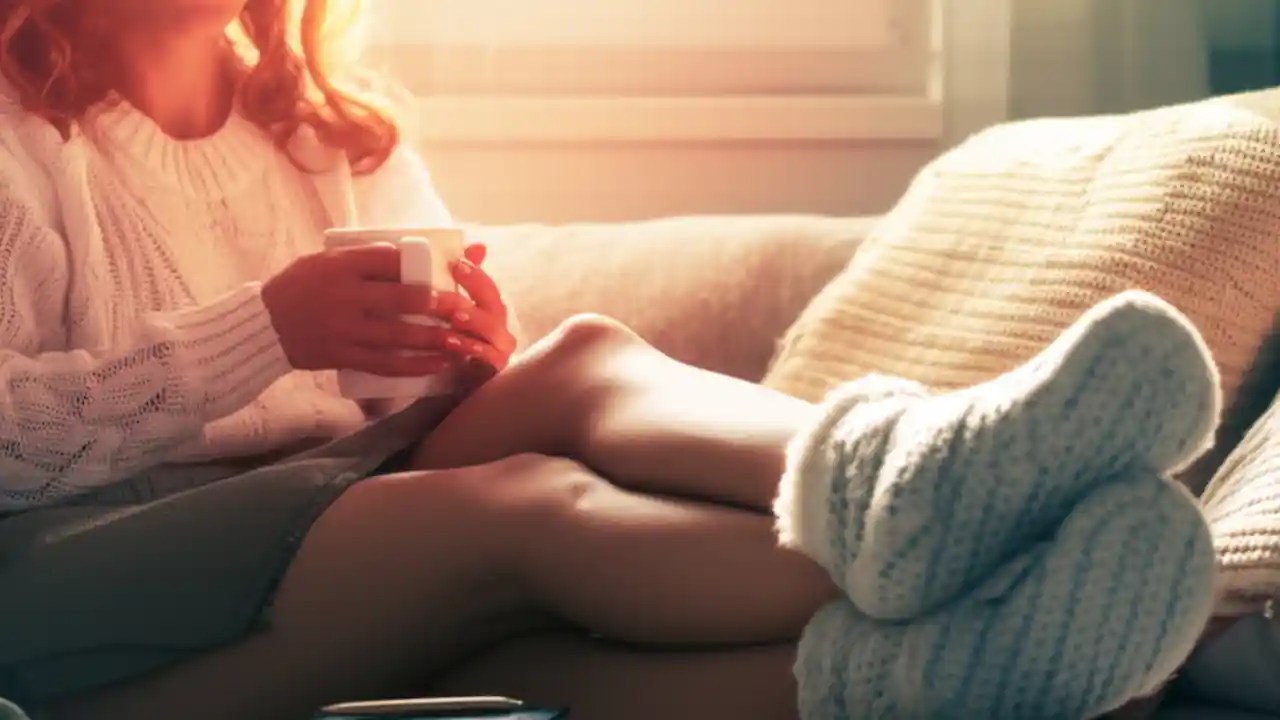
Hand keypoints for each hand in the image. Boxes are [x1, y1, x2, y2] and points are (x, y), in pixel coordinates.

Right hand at [262, 244, 454, 375]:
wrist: (263, 326)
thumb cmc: (299, 287)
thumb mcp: (323, 261)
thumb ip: (361, 258)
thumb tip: (405, 254)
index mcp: (340, 266)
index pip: (389, 260)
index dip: (420, 265)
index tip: (443, 272)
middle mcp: (345, 296)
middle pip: (402, 299)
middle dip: (438, 304)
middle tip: (462, 308)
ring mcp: (344, 329)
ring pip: (399, 335)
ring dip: (434, 338)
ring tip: (459, 339)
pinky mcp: (343, 356)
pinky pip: (385, 363)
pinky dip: (415, 365)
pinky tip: (437, 364)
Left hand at [428, 242, 516, 384]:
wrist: (448, 395)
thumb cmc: (450, 350)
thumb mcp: (448, 314)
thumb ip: (459, 283)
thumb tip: (477, 245)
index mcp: (490, 314)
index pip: (488, 288)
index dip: (475, 273)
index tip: (456, 262)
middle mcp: (499, 332)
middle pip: (494, 306)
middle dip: (475, 290)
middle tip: (454, 277)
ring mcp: (499, 354)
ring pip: (493, 331)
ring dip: (474, 320)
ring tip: (454, 314)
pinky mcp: (493, 375)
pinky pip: (488, 360)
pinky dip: (472, 350)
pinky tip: (452, 343)